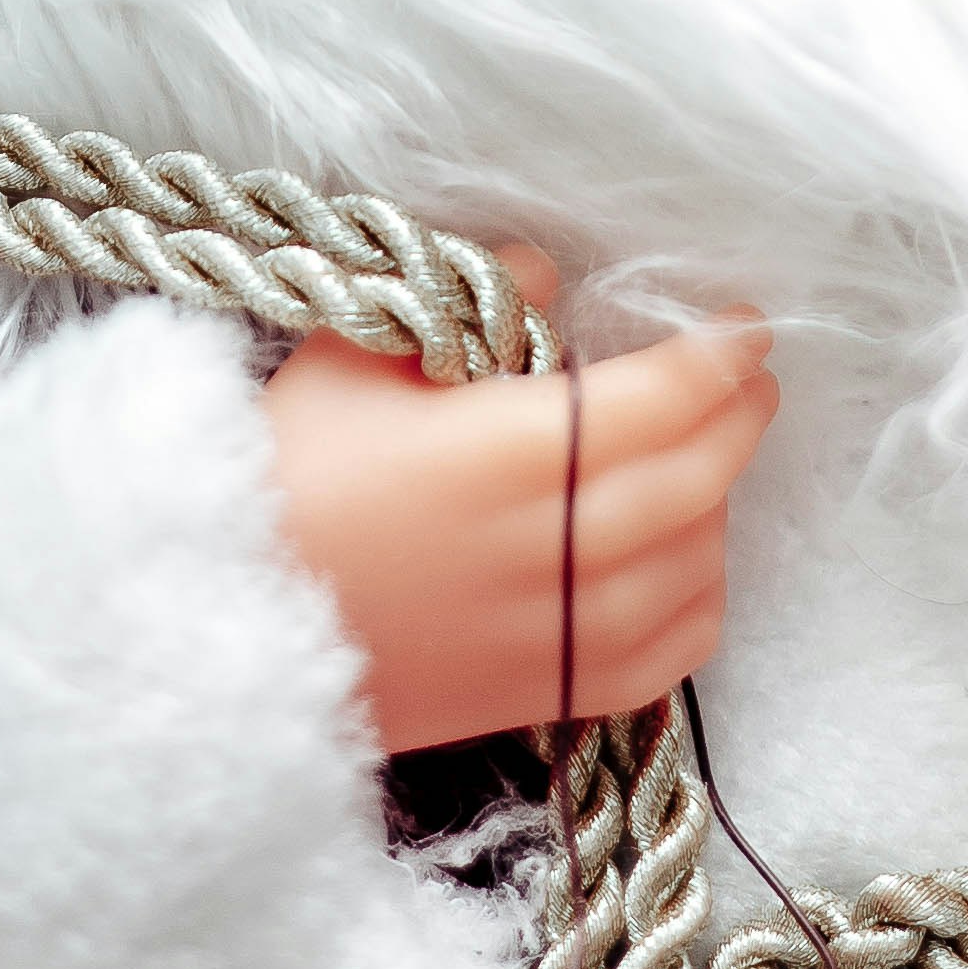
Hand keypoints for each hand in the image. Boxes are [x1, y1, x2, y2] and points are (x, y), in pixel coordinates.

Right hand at [262, 250, 777, 756]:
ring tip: (703, 458)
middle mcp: (560, 546)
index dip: (723, 353)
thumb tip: (550, 277)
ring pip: (701, 561)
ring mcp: (563, 631)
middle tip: (748, 377)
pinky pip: (675, 650)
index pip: (670, 395)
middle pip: (702, 475)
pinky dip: (702, 595)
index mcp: (517, 451)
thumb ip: (469, 296)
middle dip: (740, 416)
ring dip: (720, 501)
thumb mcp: (356, 349)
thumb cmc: (284, 475)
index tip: (744, 324)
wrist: (219, 629)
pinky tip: (685, 557)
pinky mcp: (550, 691)